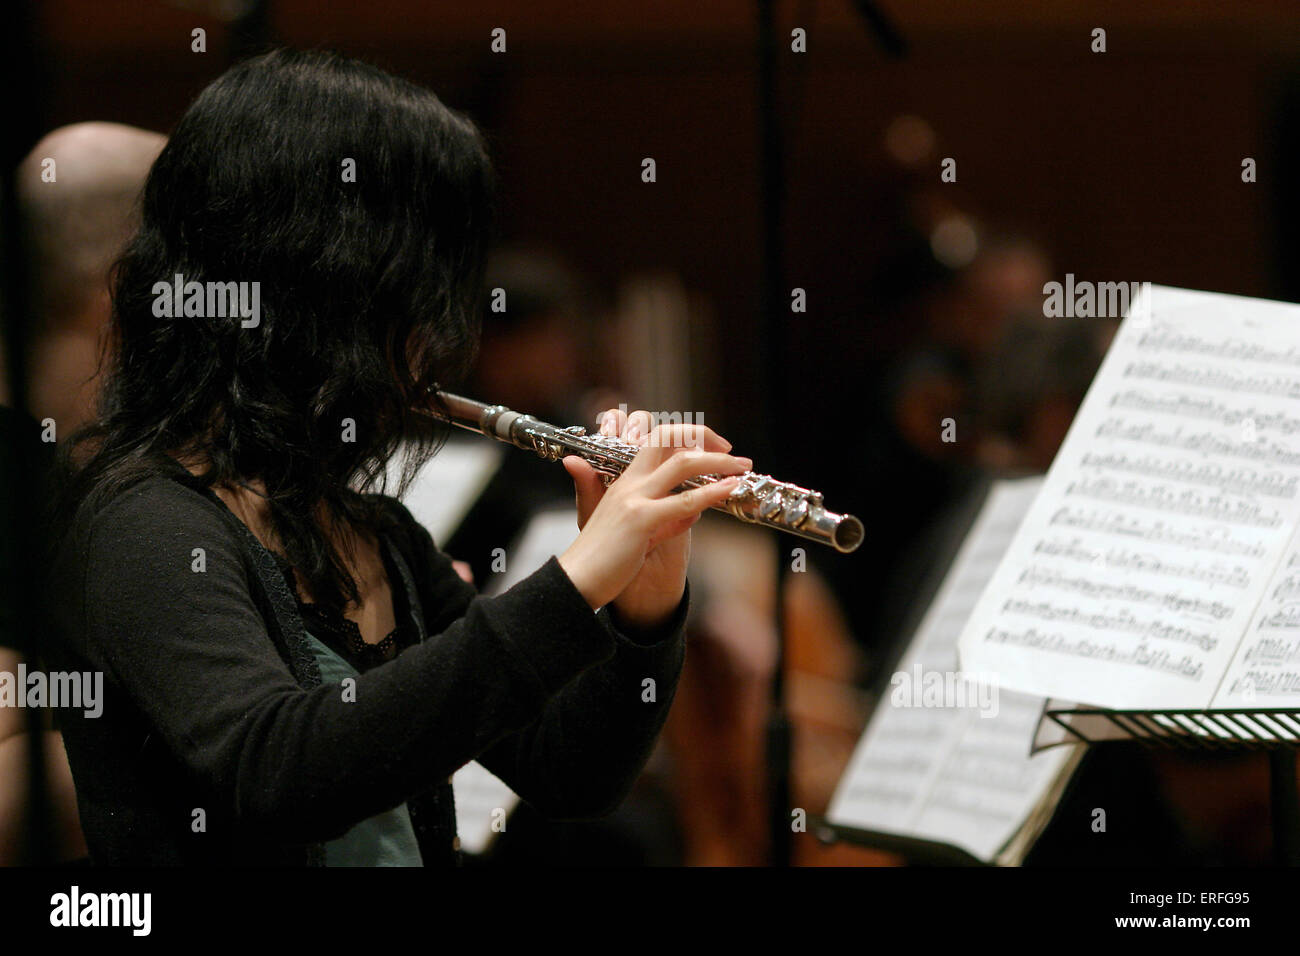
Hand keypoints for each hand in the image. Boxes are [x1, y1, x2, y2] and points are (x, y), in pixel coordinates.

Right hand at [557, 408, 748, 629]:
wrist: (577, 581)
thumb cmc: (604, 559)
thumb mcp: (639, 531)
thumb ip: (667, 518)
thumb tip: (695, 511)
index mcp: (626, 481)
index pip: (657, 441)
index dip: (688, 438)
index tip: (714, 449)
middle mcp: (630, 483)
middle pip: (668, 438)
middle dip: (704, 436)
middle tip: (732, 451)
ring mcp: (634, 498)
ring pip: (682, 464)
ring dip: (718, 462)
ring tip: (742, 467)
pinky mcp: (641, 520)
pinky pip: (683, 501)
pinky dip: (711, 492)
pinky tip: (729, 488)